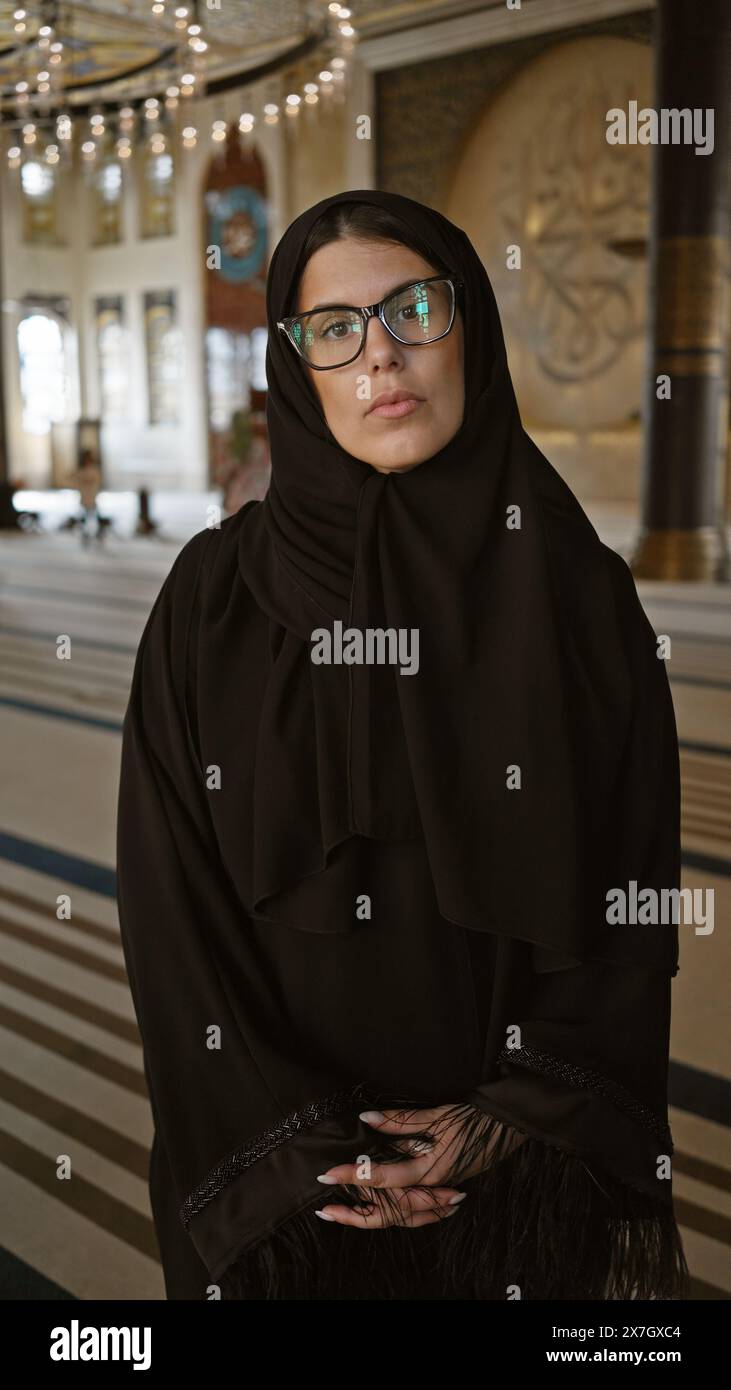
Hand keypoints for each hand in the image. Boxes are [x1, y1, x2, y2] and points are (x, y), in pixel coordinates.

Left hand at [314, 1101, 500, 1229]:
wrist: (512, 1125)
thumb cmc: (477, 1119)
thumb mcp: (438, 1115)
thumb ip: (401, 1121)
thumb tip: (367, 1119)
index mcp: (430, 1172)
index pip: (382, 1178)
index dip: (353, 1175)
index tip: (328, 1172)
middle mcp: (434, 1189)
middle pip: (389, 1213)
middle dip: (354, 1214)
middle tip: (326, 1209)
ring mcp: (441, 1192)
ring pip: (402, 1217)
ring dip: (371, 1216)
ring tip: (345, 1212)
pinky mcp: (445, 1189)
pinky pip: (417, 1212)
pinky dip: (396, 1213)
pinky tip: (381, 1207)